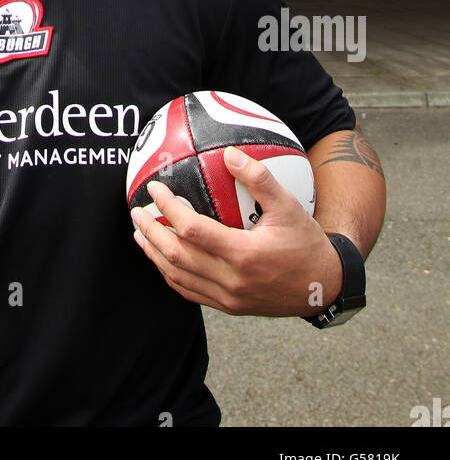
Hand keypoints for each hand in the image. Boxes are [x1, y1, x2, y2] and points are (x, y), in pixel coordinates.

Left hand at [130, 147, 342, 317]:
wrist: (323, 287)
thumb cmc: (306, 243)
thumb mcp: (289, 206)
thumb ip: (259, 179)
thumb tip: (230, 154)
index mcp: (243, 254)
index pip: (191, 230)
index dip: (168, 209)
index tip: (155, 189)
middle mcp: (231, 280)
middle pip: (175, 256)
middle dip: (150, 231)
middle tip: (136, 211)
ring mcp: (228, 297)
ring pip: (178, 277)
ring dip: (154, 254)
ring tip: (140, 233)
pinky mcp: (229, 306)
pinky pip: (190, 292)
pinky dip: (171, 274)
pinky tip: (163, 259)